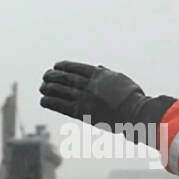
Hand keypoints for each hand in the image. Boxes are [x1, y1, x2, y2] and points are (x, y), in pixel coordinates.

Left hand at [39, 61, 174, 141]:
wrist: (135, 113)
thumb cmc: (132, 98)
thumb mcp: (120, 79)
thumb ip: (106, 73)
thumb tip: (97, 67)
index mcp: (99, 75)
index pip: (76, 67)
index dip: (64, 66)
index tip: (56, 65)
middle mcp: (89, 84)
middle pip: (65, 77)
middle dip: (53, 75)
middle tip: (45, 75)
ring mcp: (85, 98)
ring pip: (61, 90)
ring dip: (49, 88)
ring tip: (42, 87)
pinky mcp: (82, 112)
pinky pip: (61, 106)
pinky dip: (50, 102)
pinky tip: (43, 100)